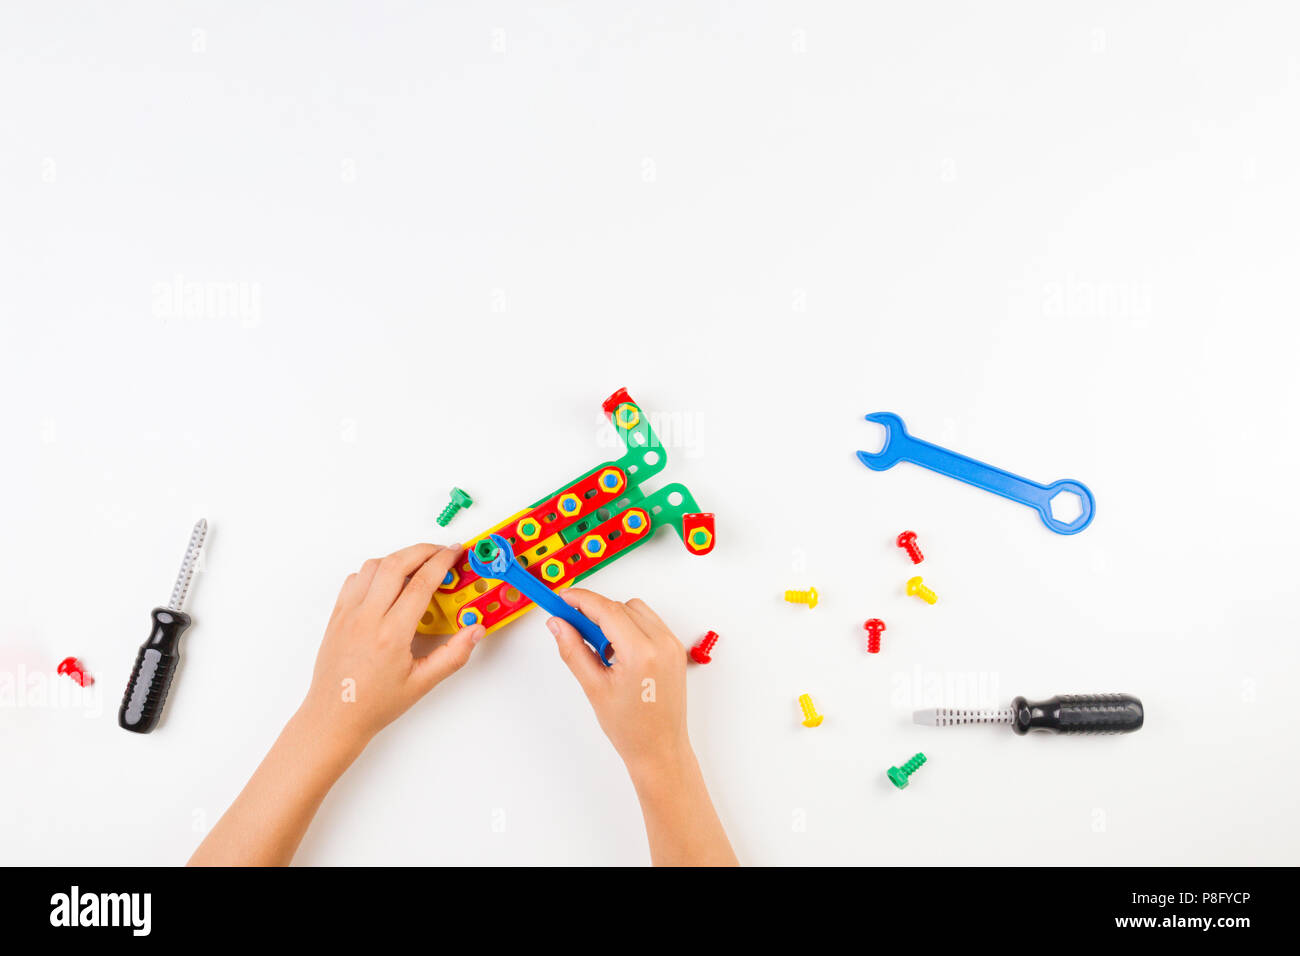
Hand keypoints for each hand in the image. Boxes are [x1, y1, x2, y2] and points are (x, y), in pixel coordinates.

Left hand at [302, 542, 484, 748]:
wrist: (334, 717)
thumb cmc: (373, 704)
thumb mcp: (422, 683)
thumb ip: (453, 655)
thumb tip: (475, 631)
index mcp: (391, 634)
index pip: (421, 583)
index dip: (442, 562)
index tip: (455, 553)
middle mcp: (367, 618)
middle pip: (396, 563)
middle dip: (423, 550)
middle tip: (441, 551)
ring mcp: (348, 614)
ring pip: (372, 566)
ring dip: (397, 558)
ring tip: (416, 565)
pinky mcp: (336, 615)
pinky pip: (354, 579)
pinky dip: (373, 571)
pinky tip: (387, 582)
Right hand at [547, 589, 690, 779]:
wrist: (660, 749)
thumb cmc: (631, 728)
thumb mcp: (593, 687)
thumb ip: (573, 650)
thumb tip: (558, 624)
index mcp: (641, 653)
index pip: (606, 609)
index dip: (580, 599)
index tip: (562, 598)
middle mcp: (661, 643)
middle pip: (621, 606)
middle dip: (594, 611)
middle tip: (572, 626)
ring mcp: (672, 645)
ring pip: (636, 610)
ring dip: (613, 618)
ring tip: (600, 649)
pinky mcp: (675, 649)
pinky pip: (649, 622)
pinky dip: (629, 626)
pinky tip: (618, 651)